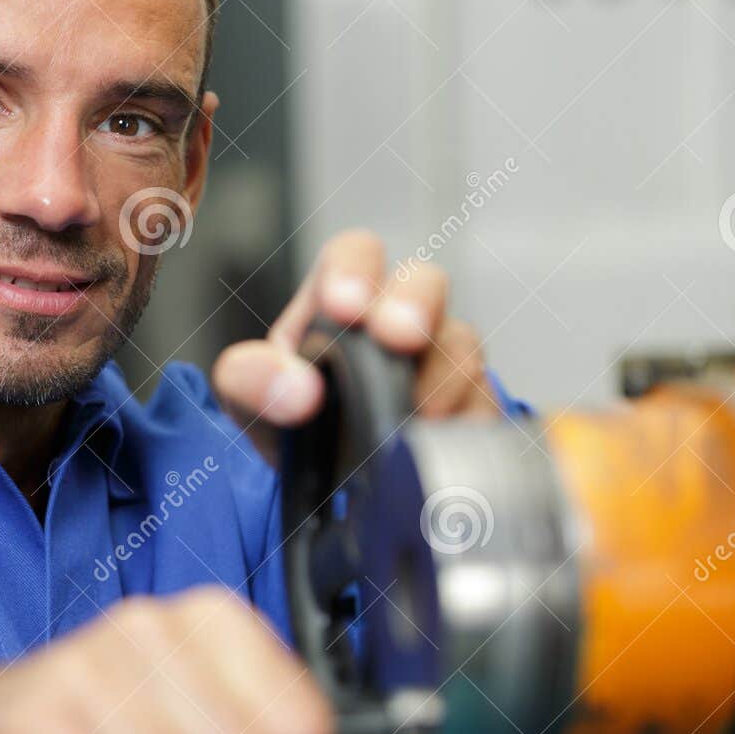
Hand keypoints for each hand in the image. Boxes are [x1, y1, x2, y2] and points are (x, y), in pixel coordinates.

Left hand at [211, 229, 499, 447]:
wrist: (326, 479)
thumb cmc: (292, 414)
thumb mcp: (250, 396)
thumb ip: (251, 381)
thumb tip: (296, 390)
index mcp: (339, 299)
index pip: (355, 254)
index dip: (354, 269)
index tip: (345, 305)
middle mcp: (396, 317)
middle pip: (425, 283)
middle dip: (415, 305)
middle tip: (400, 338)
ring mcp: (440, 358)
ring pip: (461, 345)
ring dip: (439, 379)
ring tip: (412, 416)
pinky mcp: (470, 406)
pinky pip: (483, 405)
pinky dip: (463, 423)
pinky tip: (438, 442)